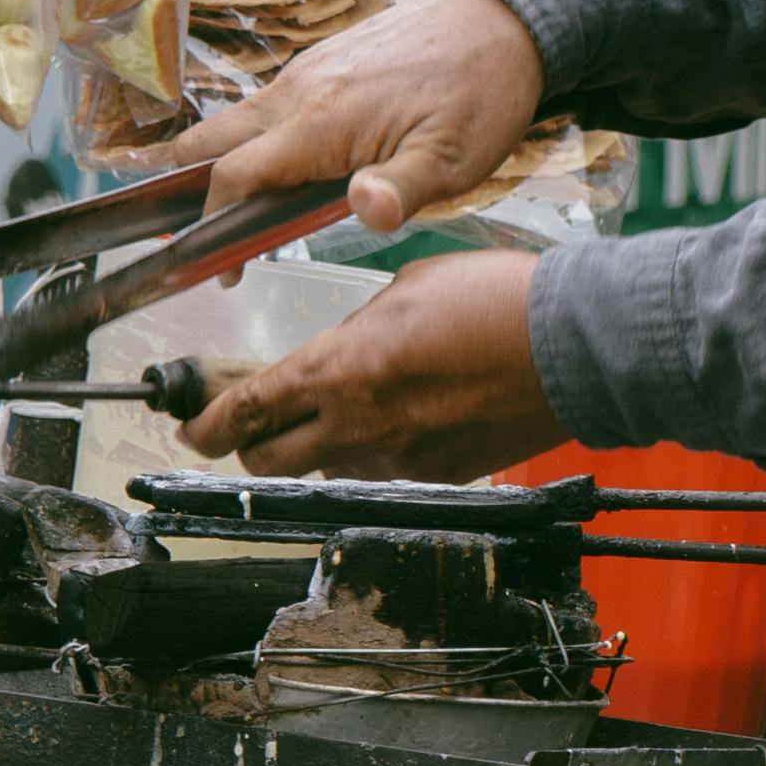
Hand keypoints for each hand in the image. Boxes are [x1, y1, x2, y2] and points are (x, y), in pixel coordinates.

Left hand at [178, 249, 555, 481]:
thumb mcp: (405, 289)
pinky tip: (405, 418)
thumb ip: (358, 330)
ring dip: (320, 446)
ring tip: (349, 411)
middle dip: (252, 442)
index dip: (210, 424)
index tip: (192, 428)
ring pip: (328, 467)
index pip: (249, 409)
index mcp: (339, 369)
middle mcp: (358, 425)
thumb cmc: (496, 302)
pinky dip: (378, 451)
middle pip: (271, 456)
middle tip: (255, 425)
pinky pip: (385, 471)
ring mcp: (399, 459)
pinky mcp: (438, 476)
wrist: (573, 348)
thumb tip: (346, 350)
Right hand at [192, 0, 546, 234]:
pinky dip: (253, 140)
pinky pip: (268, 106)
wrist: (498, 19)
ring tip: (231, 212)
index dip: (214, 222)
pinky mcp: (321, 64)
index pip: (235, 174)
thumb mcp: (452, 158)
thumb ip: (401, 190)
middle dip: (185, 187)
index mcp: (321, 120)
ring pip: (238, 121)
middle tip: (193, 236)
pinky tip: (278, 170)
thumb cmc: (480, 93)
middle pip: (211, 140)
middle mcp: (299, 90)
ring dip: (222, 163)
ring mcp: (306, 72)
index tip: (224, 267)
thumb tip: (366, 212)